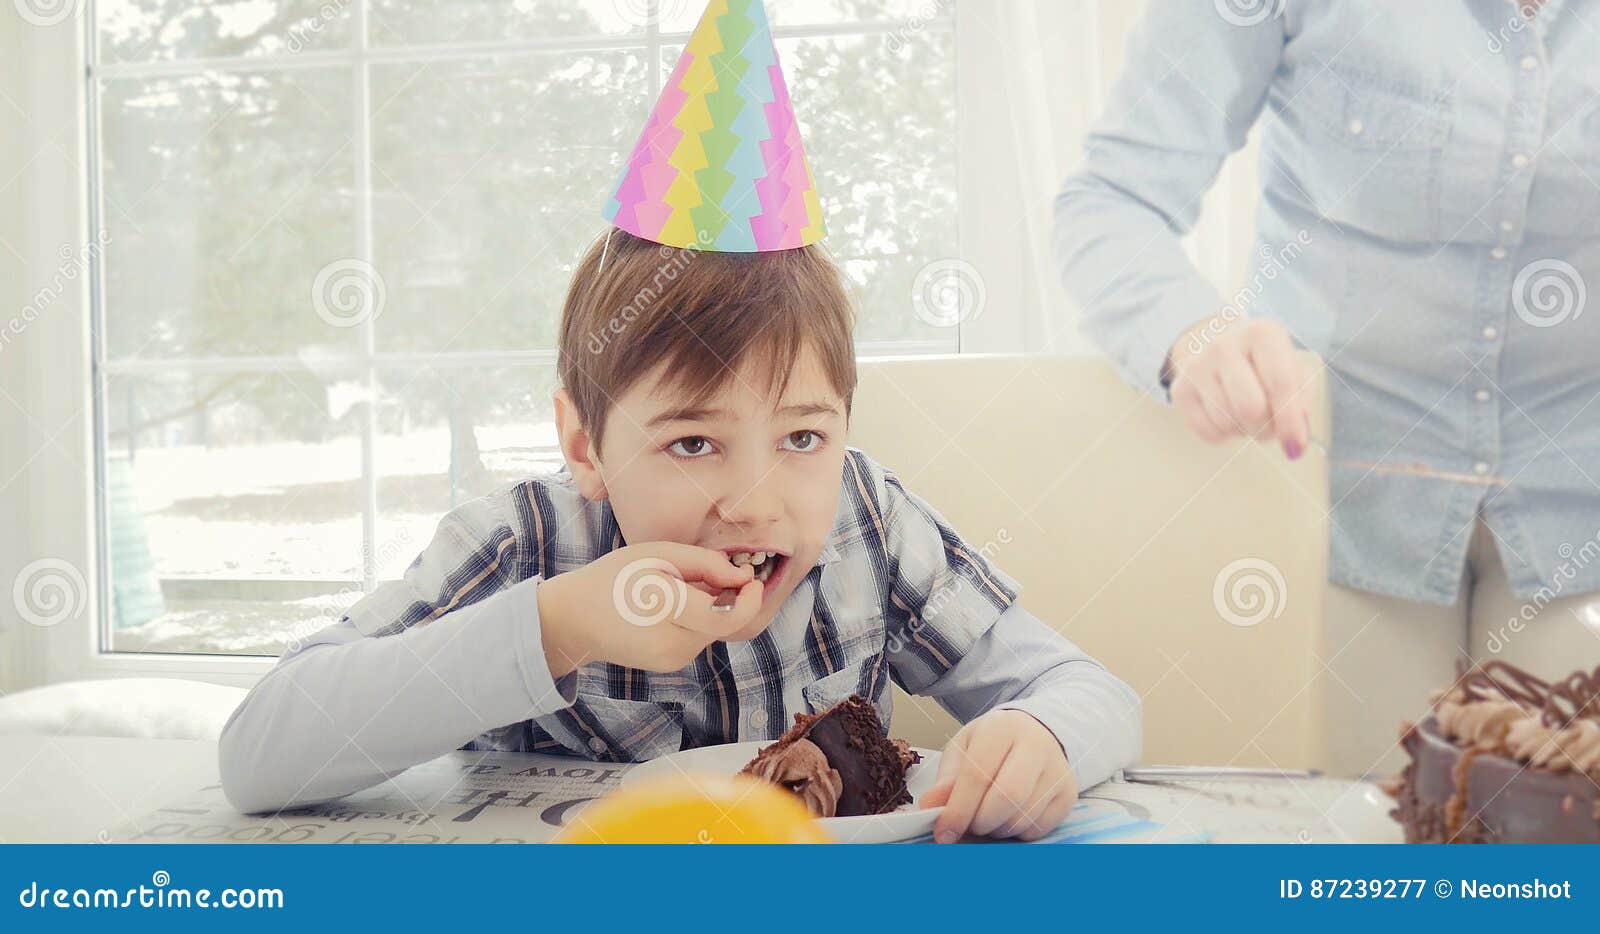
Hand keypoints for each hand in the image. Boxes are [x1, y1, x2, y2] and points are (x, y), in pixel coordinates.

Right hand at [537, 542, 763, 677]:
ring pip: (714, 631)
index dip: (748, 600)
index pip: (724, 617)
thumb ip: (704, 563)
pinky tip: (675, 608)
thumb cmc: (615, 577)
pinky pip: (700, 639)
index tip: (752, 580)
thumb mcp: (657, 554)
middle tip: (716, 574)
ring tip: (683, 588)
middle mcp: (670, 641)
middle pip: (724, 623)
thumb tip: (742, 577)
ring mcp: (670, 659)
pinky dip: (699, 621)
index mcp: (664, 608)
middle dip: (731, 599)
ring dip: (714, 610)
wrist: (576, 619)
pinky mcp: (670, 664)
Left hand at [920, 709, 1077, 842]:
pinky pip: (1039, 828)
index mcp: (1001, 729)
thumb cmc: (992, 744)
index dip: (958, 810)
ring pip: (1023, 817)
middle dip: (980, 822)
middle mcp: (1036, 745)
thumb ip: (947, 779)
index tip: (944, 833)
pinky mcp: (1069, 794)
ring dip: (997, 830)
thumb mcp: (963, 750)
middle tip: (968, 826)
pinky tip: (1008, 817)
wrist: (1034, 734)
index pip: (978, 775)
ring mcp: (1058, 771)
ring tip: (987, 818)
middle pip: (1007, 797)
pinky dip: (1017, 833)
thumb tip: (931, 807)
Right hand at [1164, 317, 1310, 458]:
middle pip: (1250, 408)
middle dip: (1265, 428)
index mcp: (1261, 333)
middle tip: (1270, 427)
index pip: (1281, 383)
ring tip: (1248, 416)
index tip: (1296, 445)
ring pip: (1227, 423)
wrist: (1219, 346)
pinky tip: (1228, 416)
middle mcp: (1224, 344)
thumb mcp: (1293, 369)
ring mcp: (1197, 366)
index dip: (1290, 420)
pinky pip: (1207, 432)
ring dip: (1245, 431)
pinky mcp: (1180, 388)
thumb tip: (1294, 442)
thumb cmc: (1265, 363)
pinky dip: (1224, 435)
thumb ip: (1301, 402)